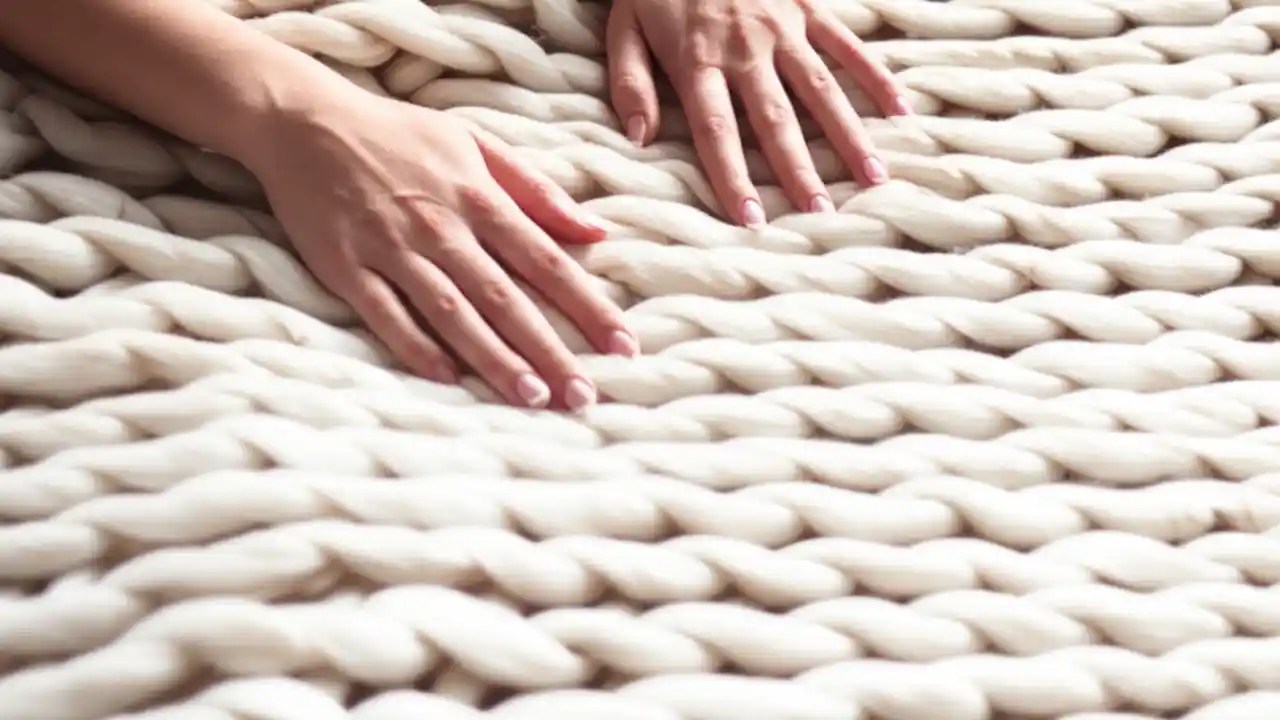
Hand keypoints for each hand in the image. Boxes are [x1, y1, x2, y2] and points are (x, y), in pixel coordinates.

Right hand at [239, 88, 636, 411]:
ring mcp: (392, 248)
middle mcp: (441, 226)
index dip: (587, 305)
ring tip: (533, 398)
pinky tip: (450, 379)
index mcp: (478, 196)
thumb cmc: (399, 134)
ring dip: (494, 359)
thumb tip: (597, 231)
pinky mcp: (346, 267)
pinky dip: (417, 347)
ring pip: (453, 313)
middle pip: (505, 297)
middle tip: (583, 396)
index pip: (546, 259)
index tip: (622, 345)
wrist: (304, 120)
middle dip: (549, 349)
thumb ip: (537, 190)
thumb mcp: (476, 144)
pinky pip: (387, 316)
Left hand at [607, 0, 908, 225]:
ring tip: (873, 177)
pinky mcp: (807, 6)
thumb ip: (630, 83)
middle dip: (799, 170)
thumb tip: (640, 139)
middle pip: (775, 119)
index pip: (716, 129)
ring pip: (821, 88)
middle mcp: (744, 48)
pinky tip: (899, 111)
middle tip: (822, 214)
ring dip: (848, 135)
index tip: (751, 219)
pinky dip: (875, 76)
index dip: (733, 176)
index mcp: (696, 60)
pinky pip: (846, 45)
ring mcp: (782, 27)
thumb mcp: (624, 28)